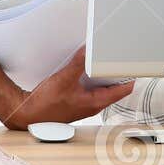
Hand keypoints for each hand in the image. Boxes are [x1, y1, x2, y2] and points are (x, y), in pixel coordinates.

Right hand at [3, 46, 132, 128]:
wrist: (28, 113)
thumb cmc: (45, 105)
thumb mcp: (64, 79)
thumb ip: (78, 63)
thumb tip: (88, 51)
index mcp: (96, 102)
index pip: (124, 90)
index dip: (131, 76)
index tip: (134, 64)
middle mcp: (94, 104)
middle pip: (115, 87)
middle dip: (118, 72)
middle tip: (120, 57)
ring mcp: (86, 103)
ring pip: (103, 87)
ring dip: (104, 74)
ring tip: (105, 60)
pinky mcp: (77, 100)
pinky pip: (92, 87)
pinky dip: (93, 77)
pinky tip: (86, 68)